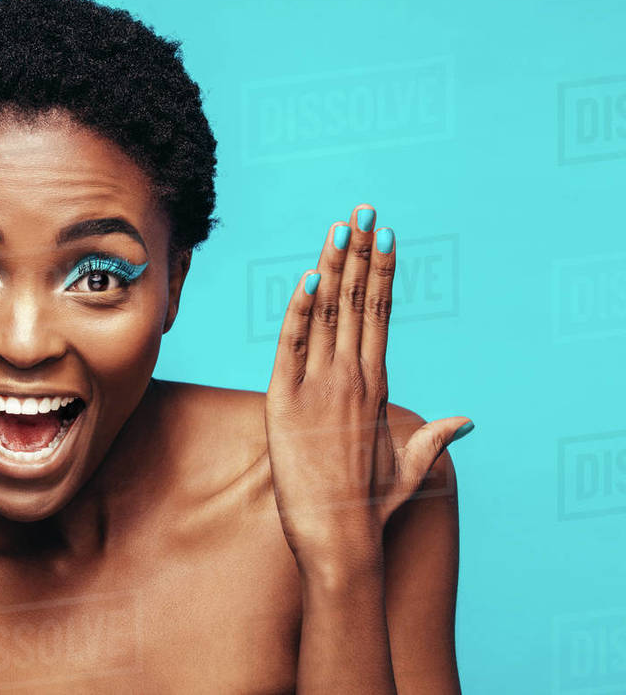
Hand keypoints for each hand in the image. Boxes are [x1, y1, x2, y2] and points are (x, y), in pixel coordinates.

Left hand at [264, 204, 472, 574]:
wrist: (339, 539)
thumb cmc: (369, 507)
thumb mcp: (407, 466)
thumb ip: (432, 437)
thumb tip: (465, 421)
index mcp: (376, 386)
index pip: (381, 315)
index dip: (382, 273)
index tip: (385, 237)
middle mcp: (352, 379)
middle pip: (359, 303)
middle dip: (361, 253)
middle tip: (365, 209)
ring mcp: (320, 388)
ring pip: (329, 315)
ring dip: (334, 266)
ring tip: (342, 226)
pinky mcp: (284, 402)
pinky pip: (291, 347)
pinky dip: (300, 311)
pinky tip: (309, 277)